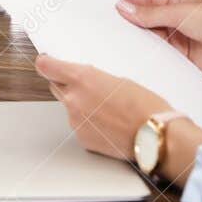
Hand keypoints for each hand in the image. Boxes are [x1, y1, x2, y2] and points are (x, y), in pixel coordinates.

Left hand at [34, 54, 174, 160]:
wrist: (156, 135)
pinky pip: (80, 125)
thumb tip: (85, 83)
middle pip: (55, 86)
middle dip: (66, 84)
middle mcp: (74, 99)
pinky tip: (109, 123)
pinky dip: (89, 123)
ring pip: (69, 107)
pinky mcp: (82, 139)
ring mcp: (76, 121)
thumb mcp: (119, 80)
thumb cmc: (146, 106)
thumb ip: (94, 80)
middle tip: (86, 86)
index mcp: (82, 78)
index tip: (46, 61)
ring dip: (81, 105)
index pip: (46, 66)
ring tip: (108, 109)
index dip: (45, 63)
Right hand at [115, 0, 201, 78]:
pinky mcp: (174, 56)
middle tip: (110, 21)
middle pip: (143, 18)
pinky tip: (136, 52)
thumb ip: (151, 13)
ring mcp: (173, 38)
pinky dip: (144, 53)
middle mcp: (172, 19)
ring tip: (120, 36)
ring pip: (147, 36)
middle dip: (128, 20)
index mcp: (174, 0)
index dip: (128, 1)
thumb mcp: (179, 11)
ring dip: (135, 37)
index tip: (110, 3)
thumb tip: (127, 8)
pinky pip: (155, 54)